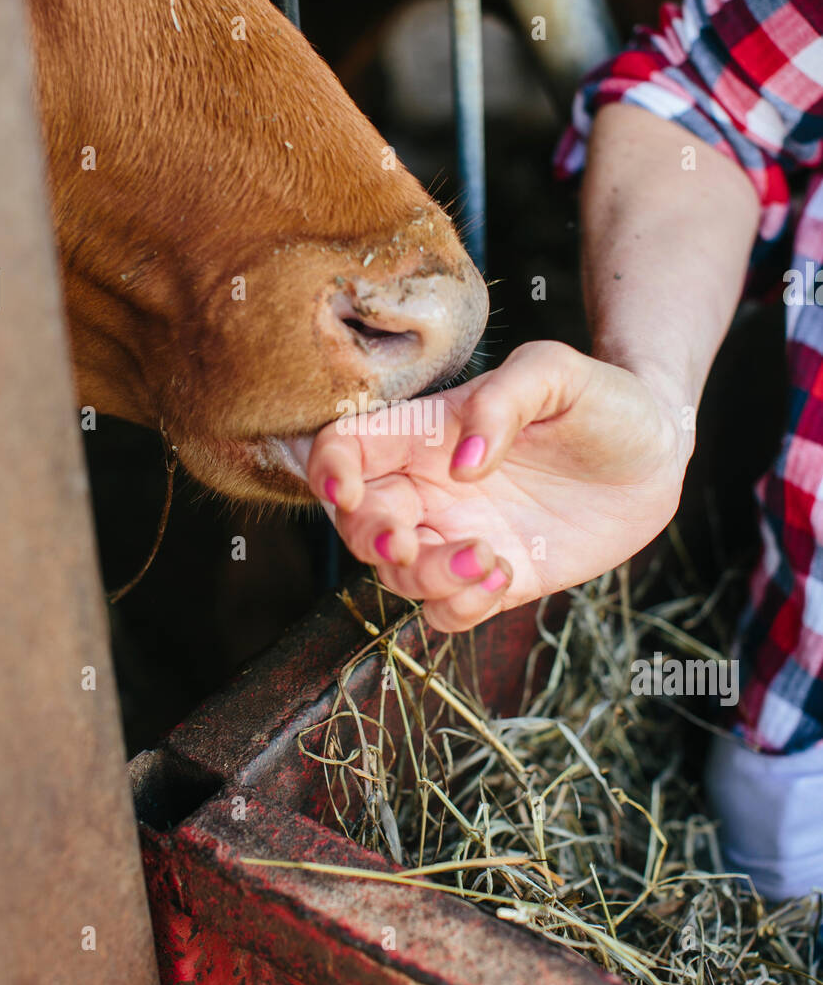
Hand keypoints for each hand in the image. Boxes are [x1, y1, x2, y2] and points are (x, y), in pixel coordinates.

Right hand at [305, 341, 691, 631]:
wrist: (657, 453)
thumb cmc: (601, 398)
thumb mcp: (556, 372)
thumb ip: (505, 400)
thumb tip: (464, 463)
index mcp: (426, 432)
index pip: (344, 448)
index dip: (326, 472)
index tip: (350, 493)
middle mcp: (431, 488)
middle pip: (358, 523)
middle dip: (371, 539)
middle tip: (410, 541)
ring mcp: (460, 536)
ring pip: (400, 576)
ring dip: (428, 577)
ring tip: (488, 556)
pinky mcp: (497, 579)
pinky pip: (446, 612)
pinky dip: (460, 606)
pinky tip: (504, 575)